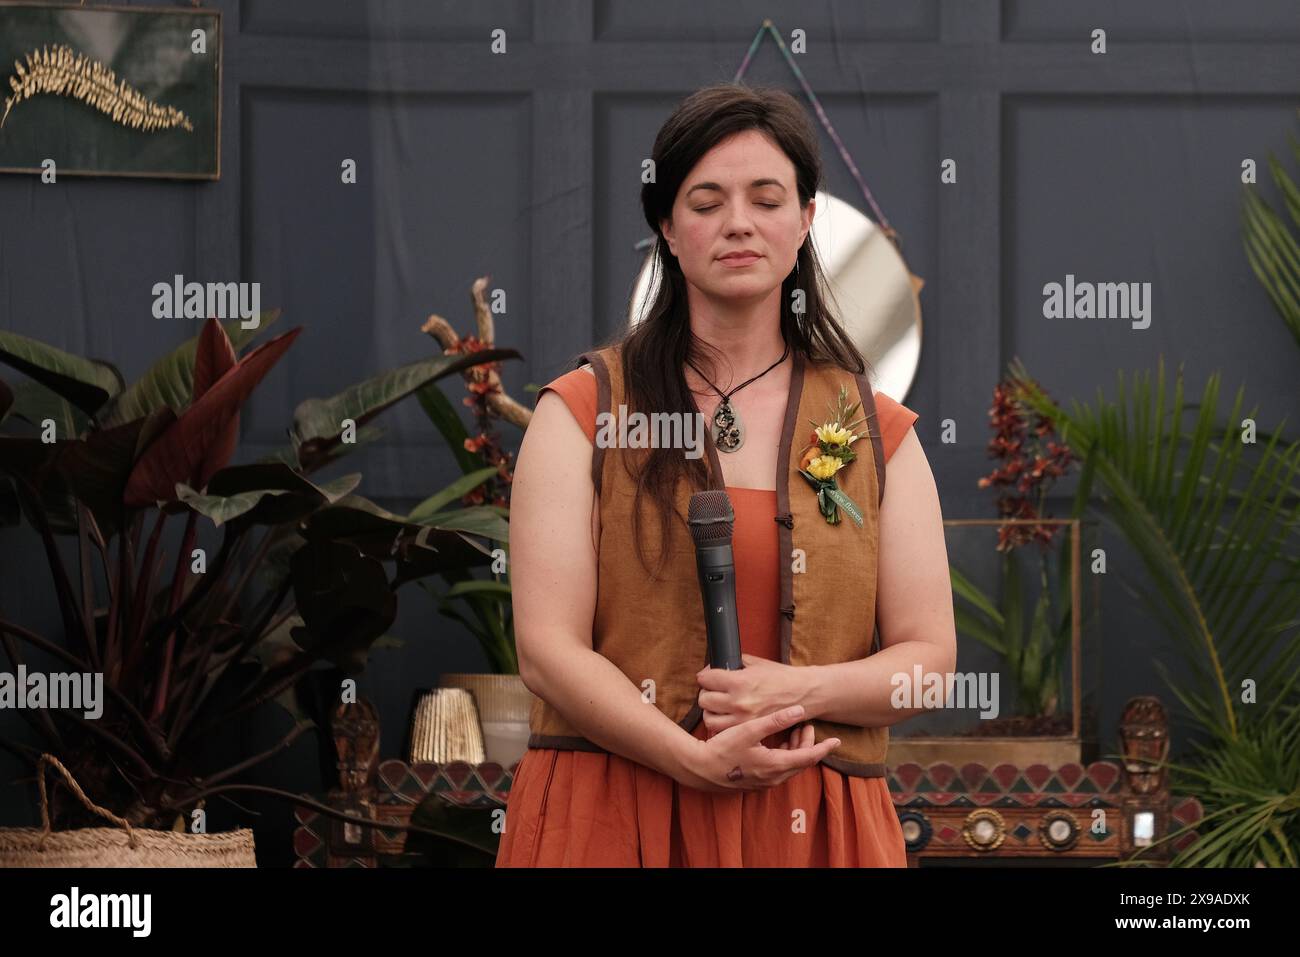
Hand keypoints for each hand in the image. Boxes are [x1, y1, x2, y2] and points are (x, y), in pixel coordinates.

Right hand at [678, 705, 839, 793]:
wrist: (700, 769)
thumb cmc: (723, 749)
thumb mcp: (749, 730)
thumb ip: (775, 720)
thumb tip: (799, 711)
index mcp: (776, 765)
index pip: (809, 757)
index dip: (824, 748)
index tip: (837, 740)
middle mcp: (773, 778)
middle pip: (800, 762)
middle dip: (808, 744)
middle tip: (807, 726)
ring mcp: (764, 782)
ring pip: (789, 766)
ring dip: (795, 749)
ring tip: (793, 731)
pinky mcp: (756, 782)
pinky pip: (778, 769)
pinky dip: (784, 756)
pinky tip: (776, 743)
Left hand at [696, 653, 809, 735]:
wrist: (804, 693)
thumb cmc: (781, 677)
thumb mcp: (756, 663)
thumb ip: (734, 663)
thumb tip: (717, 666)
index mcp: (739, 682)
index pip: (705, 679)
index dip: (705, 675)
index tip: (709, 676)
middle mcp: (738, 702)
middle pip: (704, 699)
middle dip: (706, 692)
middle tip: (713, 690)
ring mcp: (743, 719)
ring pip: (709, 718)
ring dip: (711, 711)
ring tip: (719, 705)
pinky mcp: (750, 730)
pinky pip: (724, 730)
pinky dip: (722, 724)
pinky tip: (728, 716)